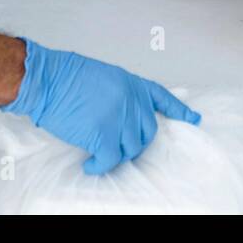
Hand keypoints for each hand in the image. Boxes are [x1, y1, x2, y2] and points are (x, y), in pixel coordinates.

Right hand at [3, 40, 200, 174]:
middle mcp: (132, 100)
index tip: (193, 119)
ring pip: (132, 147)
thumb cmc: (66, 76)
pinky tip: (91, 164)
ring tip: (101, 154)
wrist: (49, 80)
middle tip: (118, 146)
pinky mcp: (104, 134)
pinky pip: (111, 159)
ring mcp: (120, 117)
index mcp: (132, 83)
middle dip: (135, 142)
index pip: (162, 98)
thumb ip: (120, 94)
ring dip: (118, 154)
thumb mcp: (104, 76)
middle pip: (147, 131)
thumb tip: (122, 116)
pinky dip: (101, 166)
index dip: (179, 110)